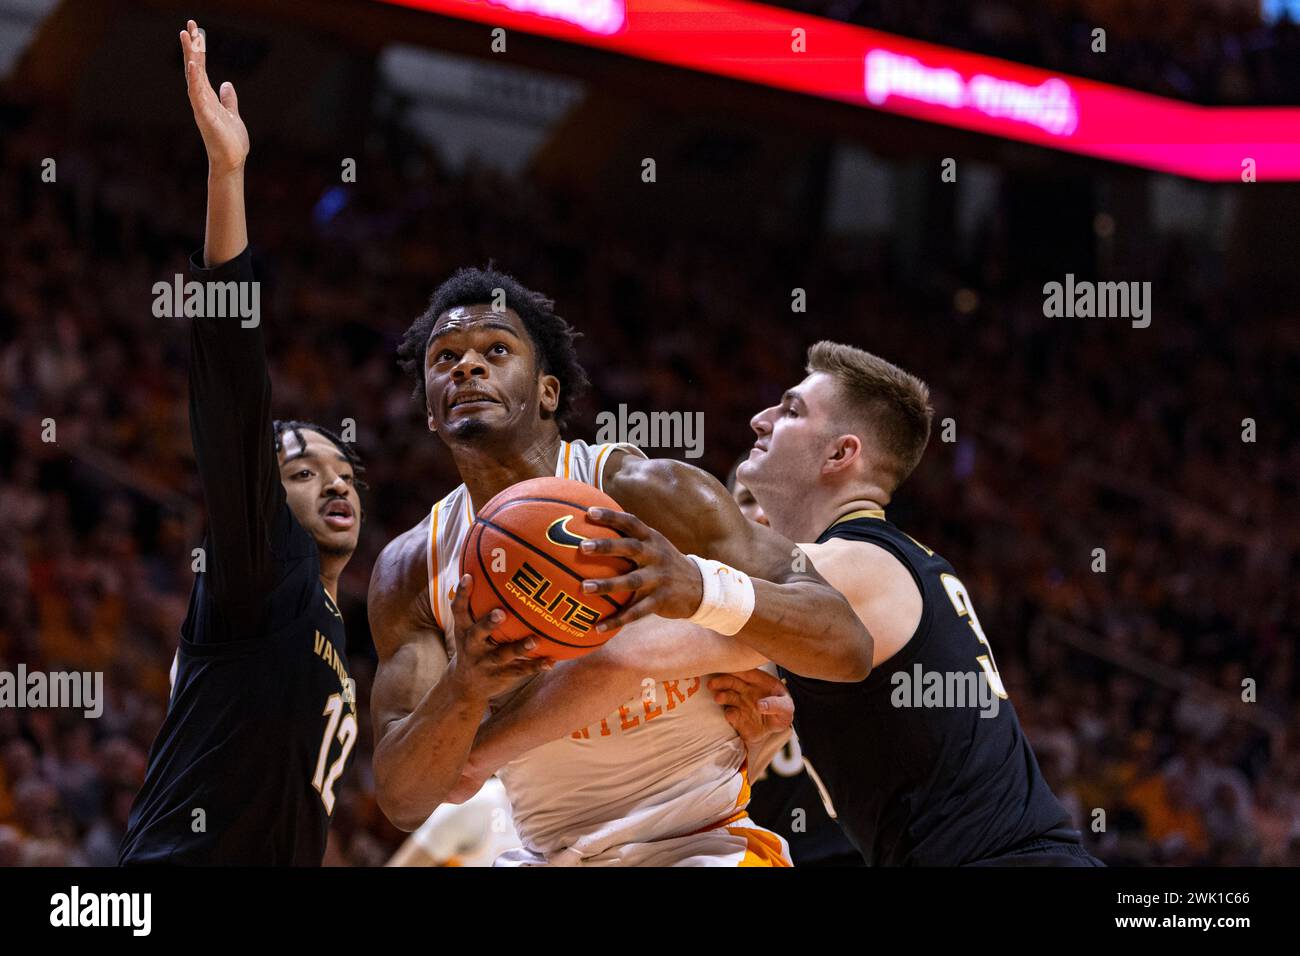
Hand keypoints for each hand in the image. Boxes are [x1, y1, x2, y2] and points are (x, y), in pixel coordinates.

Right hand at [180, 20, 248, 176]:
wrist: (232, 161)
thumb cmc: (230, 141)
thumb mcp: (232, 114)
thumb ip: (228, 99)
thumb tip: (228, 85)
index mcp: (208, 96)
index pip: (201, 68)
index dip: (198, 49)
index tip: (196, 30)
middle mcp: (201, 98)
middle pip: (194, 67)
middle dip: (191, 46)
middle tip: (189, 25)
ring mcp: (201, 106)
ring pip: (193, 76)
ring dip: (190, 56)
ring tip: (187, 36)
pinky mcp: (205, 115)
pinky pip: (197, 94)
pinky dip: (194, 79)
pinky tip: (193, 64)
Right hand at [446, 574, 553, 704]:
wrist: (465, 687)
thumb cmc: (474, 646)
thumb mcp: (468, 629)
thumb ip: (478, 605)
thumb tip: (494, 569)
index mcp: (465, 631)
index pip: (459, 610)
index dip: (462, 594)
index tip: (468, 576)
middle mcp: (473, 646)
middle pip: (479, 634)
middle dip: (489, 623)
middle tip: (501, 613)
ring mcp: (486, 663)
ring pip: (503, 655)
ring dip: (519, 648)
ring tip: (535, 640)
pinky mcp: (501, 677)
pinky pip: (520, 671)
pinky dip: (536, 666)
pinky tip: (552, 661)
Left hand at [578, 507, 703, 629]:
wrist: (699, 587)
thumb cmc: (664, 562)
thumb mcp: (654, 545)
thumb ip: (631, 537)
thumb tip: (597, 523)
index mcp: (652, 539)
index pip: (631, 523)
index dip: (611, 516)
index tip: (589, 512)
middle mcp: (655, 556)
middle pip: (630, 548)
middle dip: (607, 546)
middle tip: (582, 546)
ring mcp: (659, 579)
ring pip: (631, 581)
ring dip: (607, 585)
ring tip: (583, 588)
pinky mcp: (660, 600)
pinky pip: (636, 612)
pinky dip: (617, 620)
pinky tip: (598, 627)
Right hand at [707, 669, 793, 744]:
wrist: (776, 728)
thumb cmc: (782, 711)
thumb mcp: (786, 708)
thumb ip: (776, 705)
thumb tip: (759, 705)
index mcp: (759, 681)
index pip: (747, 672)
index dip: (736, 670)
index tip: (727, 668)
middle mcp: (747, 689)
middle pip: (732, 682)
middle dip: (722, 681)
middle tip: (713, 684)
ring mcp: (740, 703)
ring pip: (728, 696)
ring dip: (722, 696)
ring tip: (718, 698)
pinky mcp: (737, 717)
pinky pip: (731, 715)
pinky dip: (729, 714)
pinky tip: (730, 714)